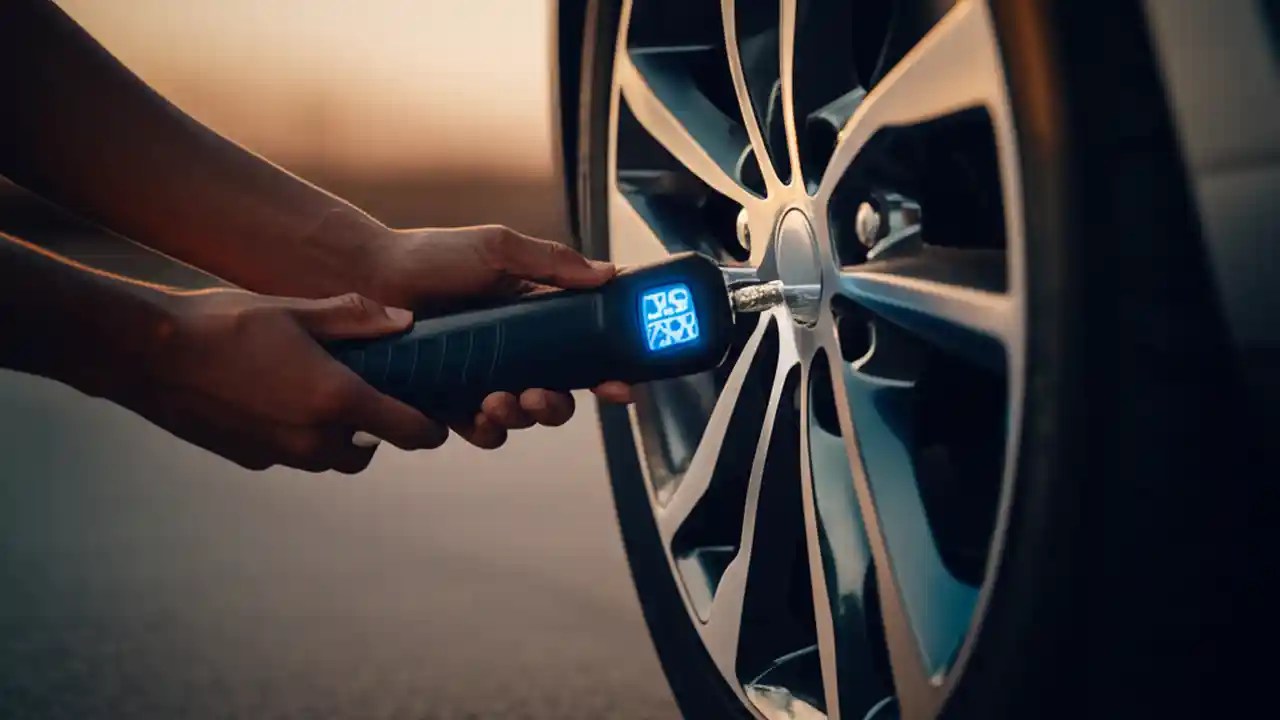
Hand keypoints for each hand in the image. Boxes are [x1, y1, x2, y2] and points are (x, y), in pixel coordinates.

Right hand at [126, 289, 445, 472]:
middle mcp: (314, 439)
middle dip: (377, 429)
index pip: (411, 432)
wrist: (149, 356)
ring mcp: (281, 456)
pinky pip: (292, 455)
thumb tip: (407, 322)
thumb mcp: (297, 310)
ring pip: (331, 457)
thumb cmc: (226, 323)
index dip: (428, 426)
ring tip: (320, 392)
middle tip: (367, 392)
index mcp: (337, 401)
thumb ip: (357, 319)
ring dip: (337, 436)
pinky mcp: (252, 460)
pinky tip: (277, 398)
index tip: (432, 415)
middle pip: (370, 451)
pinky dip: (298, 436)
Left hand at [363, 225, 633, 448]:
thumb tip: (608, 275)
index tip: (620, 388)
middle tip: (539, 395)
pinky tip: (476, 415)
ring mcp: (482, 380)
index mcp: (536, 319)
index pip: (585, 353)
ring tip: (498, 400)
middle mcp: (514, 354)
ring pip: (522, 418)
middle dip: (557, 405)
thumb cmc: (430, 256)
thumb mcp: (498, 248)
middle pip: (558, 397)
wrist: (366, 276)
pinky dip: (485, 430)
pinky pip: (479, 430)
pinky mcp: (448, 401)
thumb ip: (552, 262)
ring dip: (520, 417)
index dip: (608, 374)